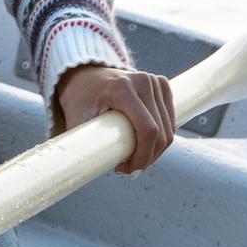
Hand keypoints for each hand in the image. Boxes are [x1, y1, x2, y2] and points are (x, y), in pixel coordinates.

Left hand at [53, 64, 176, 172]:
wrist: (83, 74)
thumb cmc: (78, 98)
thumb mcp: (75, 119)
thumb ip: (81, 143)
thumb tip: (81, 171)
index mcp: (121, 88)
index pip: (148, 130)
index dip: (144, 156)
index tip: (129, 170)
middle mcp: (142, 81)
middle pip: (161, 133)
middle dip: (148, 158)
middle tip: (128, 170)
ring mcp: (154, 81)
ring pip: (169, 129)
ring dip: (155, 151)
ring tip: (133, 158)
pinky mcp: (162, 85)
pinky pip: (170, 120)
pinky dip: (161, 137)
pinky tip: (143, 144)